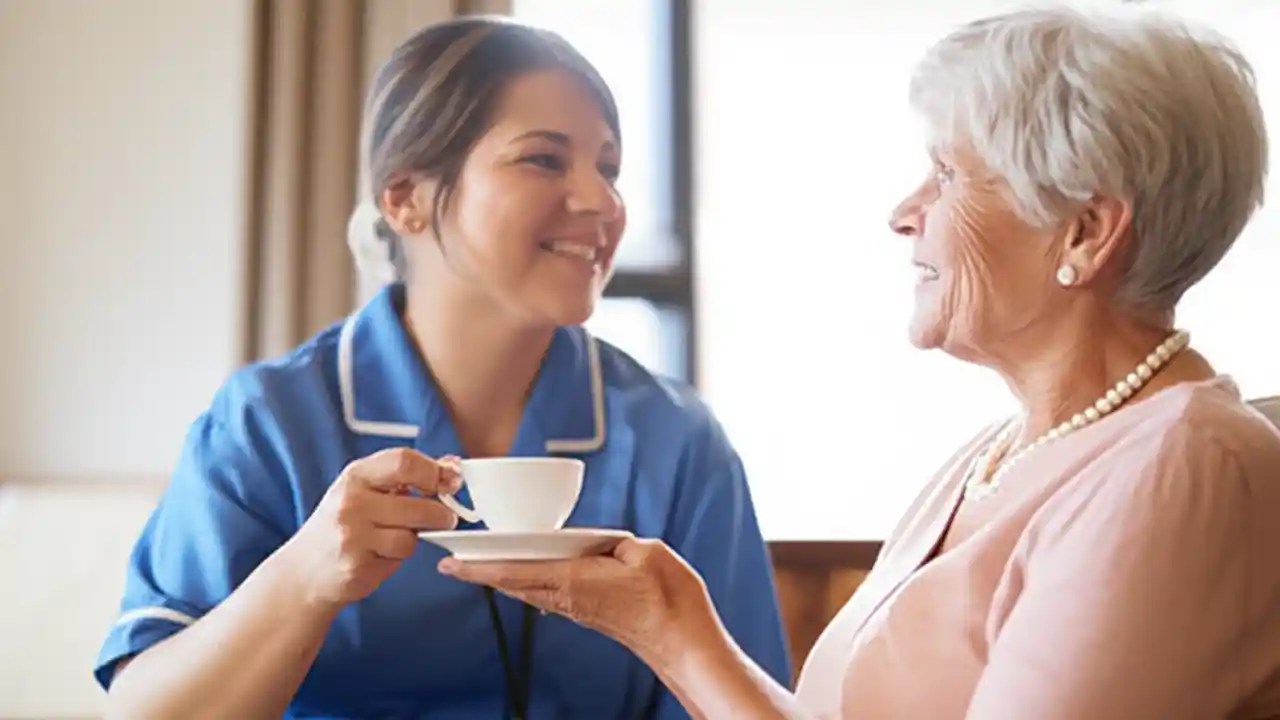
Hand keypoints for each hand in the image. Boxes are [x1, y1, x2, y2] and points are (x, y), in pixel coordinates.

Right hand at [283, 449, 461, 609]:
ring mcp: (351, 536)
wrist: (302, 572)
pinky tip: (379, 556)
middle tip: (444, 517)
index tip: (449, 482)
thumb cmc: (342, 526)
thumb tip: (452, 465)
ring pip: (410, 537)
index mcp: (355, 476)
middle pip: (418, 504)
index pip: (404, 461)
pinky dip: (396, 559)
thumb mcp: (366, 491)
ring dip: (413, 540)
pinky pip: (397, 560)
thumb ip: (407, 476)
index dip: (434, 471)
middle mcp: (350, 502)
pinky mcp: (356, 566)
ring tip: (394, 538)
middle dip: (440, 513)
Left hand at [438, 538, 716, 662]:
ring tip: (479, 565)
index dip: (481, 567)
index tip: (452, 562)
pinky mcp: (587, 612)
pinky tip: (524, 575)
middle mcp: (567, 598)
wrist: (682, 640)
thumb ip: (613, 542)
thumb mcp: (643, 551)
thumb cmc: (667, 596)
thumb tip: (598, 543)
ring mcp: (576, 608)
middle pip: (513, 583)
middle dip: (482, 572)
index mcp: (573, 580)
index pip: (515, 571)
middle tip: (452, 562)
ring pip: (528, 590)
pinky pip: (546, 594)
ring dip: (502, 578)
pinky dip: (526, 582)